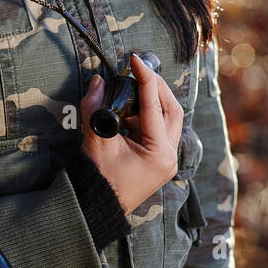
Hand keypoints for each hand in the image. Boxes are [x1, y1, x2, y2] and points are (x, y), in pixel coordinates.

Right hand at [78, 53, 182, 213]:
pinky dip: (147, 113)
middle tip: (138, 69)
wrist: (97, 207)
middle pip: (172, 109)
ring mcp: (167, 158)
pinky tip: (130, 107)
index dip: (145, 78)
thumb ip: (95, 107)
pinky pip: (159, 127)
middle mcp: (169, 156)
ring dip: (152, 99)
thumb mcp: (95, 140)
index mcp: (159, 153)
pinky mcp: (159, 158)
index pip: (155, 106)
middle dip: (155, 86)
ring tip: (131, 87)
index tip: (135, 60)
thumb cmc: (98, 178)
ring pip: (168, 117)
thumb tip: (99, 81)